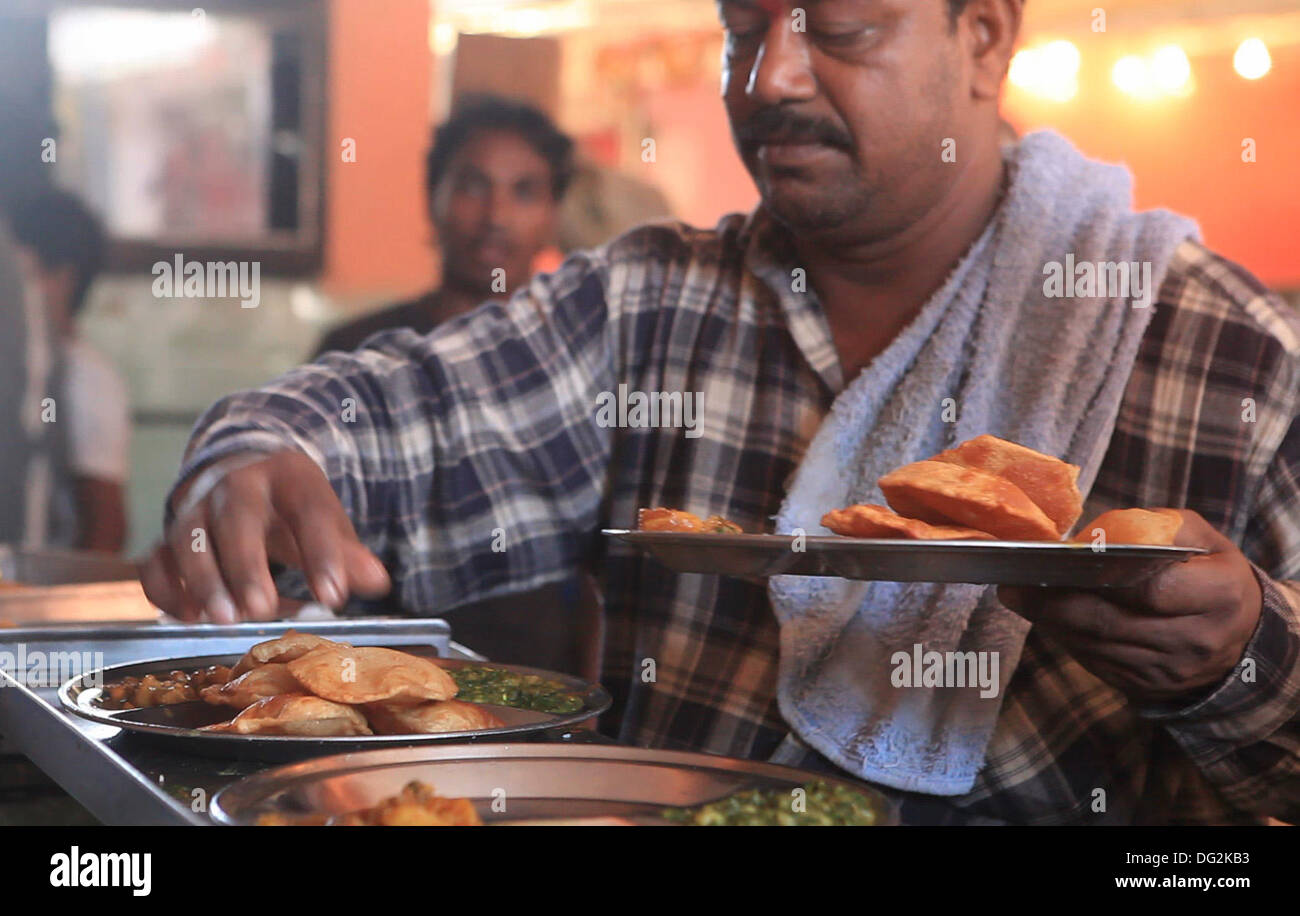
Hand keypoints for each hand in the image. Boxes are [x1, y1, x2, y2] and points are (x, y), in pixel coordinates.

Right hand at [138, 451, 390, 622]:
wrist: (241, 470)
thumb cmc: (291, 505)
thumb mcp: (326, 518)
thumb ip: (347, 553)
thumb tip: (377, 581)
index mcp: (288, 477)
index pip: (309, 511)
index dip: (322, 553)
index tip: (334, 595)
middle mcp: (236, 485)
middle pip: (235, 518)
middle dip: (245, 565)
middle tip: (259, 608)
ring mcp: (196, 507)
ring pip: (187, 537)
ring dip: (202, 580)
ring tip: (224, 617)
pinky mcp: (167, 534)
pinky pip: (154, 560)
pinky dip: (165, 589)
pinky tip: (187, 615)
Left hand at [998, 511, 1261, 704]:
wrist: (1240, 637)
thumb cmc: (1208, 572)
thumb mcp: (1199, 538)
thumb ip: (1150, 528)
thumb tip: (1090, 537)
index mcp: (1218, 595)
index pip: (1150, 589)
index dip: (1101, 575)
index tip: (1059, 558)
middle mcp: (1194, 639)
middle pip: (1110, 623)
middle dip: (1053, 603)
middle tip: (1011, 584)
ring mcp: (1168, 670)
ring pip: (1096, 645)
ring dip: (1051, 621)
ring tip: (1017, 596)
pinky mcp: (1145, 686)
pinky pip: (1094, 661)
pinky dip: (1065, 637)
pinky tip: (1043, 616)